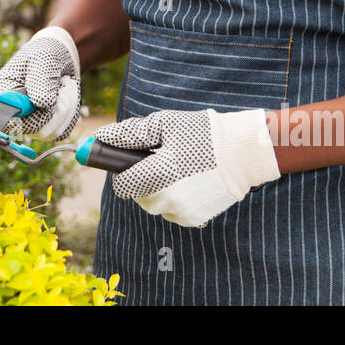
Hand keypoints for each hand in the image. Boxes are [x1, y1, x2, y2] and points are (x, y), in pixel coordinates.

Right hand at [0, 26, 80, 140]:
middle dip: (58, 108)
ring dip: (68, 107)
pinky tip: (67, 95)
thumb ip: (41, 82)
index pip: (10, 122)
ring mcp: (29, 121)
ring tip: (65, 86)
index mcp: (2, 93)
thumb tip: (42, 105)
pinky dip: (71, 112)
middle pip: (37, 130)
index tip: (48, 101)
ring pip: (53, 131)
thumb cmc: (46, 54)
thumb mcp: (43, 61)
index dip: (33, 117)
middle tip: (63, 85)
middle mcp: (14, 112)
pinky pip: (63, 131)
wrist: (59, 56)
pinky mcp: (45, 125)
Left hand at [95, 108, 280, 227]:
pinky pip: (172, 212)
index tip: (131, 161)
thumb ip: (129, 133)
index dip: (122, 172)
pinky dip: (174, 199)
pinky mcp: (194, 220)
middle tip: (159, 160)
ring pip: (155, 205)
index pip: (121, 185)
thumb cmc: (202, 133)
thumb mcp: (164, 125)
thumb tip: (101, 137)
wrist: (243, 153)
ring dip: (158, 190)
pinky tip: (190, 181)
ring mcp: (182, 212)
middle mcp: (167, 199)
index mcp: (157, 174)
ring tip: (177, 169)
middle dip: (141, 179)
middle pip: (137, 196)